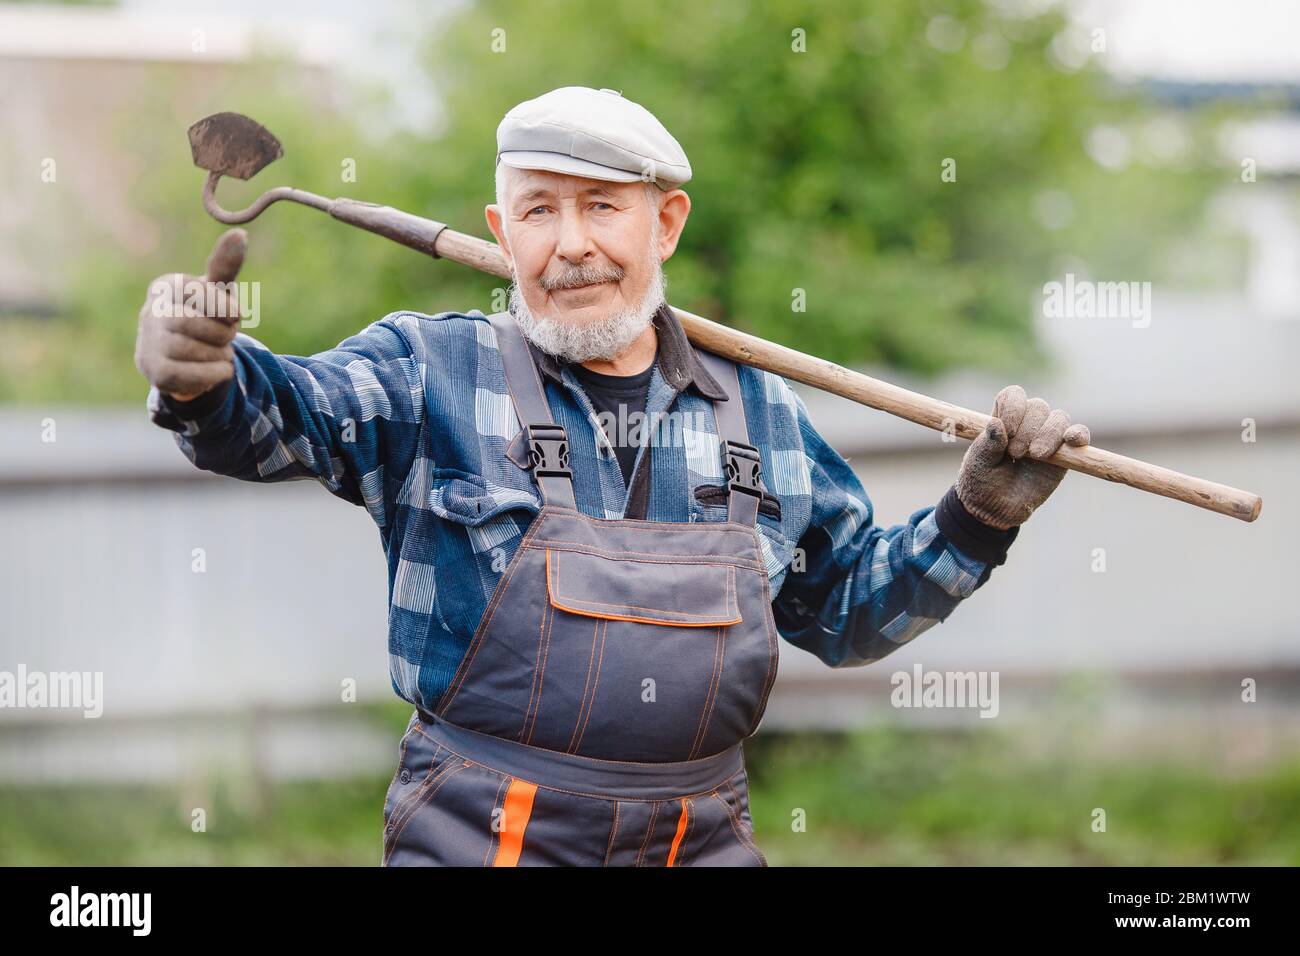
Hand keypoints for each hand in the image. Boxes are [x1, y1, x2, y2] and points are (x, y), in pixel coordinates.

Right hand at [134, 228, 246, 401]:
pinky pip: (190, 375)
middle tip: (226, 337)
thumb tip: (239, 233)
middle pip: (193, 323)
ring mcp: (147, 343)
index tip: (235, 315)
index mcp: (165, 287)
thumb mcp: (217, 291)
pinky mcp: (153, 371)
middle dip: (221, 333)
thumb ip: (225, 265)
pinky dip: (214, 374)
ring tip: (218, 352)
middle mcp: (150, 312)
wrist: (188, 358)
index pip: (197, 292)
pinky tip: (219, 369)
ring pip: (193, 350)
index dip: (224, 307)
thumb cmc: (204, 316)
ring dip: (219, 354)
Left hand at [954, 384, 1090, 528]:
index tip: (1007, 430)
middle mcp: (1027, 424)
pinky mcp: (1065, 454)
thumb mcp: (978, 461)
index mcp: (1004, 419)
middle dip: (1028, 429)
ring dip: (1048, 434)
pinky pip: (1079, 435)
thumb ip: (988, 444)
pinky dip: (1078, 434)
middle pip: (1038, 406)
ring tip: (1035, 456)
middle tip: (1015, 453)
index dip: (1013, 408)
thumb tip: (996, 423)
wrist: (993, 508)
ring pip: (1059, 418)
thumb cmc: (981, 480)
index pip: (1013, 396)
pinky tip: (1071, 441)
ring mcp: (1048, 437)